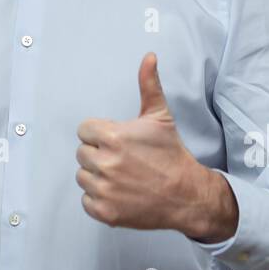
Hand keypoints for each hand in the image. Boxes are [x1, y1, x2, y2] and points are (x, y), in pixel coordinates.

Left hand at [76, 52, 235, 240]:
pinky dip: (99, 199)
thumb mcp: (160, 117)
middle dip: (98, 154)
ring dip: (97, 177)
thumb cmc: (171, 154)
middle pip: (81, 153)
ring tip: (122, 176)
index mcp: (113, 137)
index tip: (116, 141)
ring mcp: (104, 190)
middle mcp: (106, 163)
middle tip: (122, 160)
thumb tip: (149, 57)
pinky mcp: (105, 212)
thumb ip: (149, 85)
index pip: (83, 130)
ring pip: (82, 177)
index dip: (99, 134)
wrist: (187, 194)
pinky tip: (119, 193)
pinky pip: (86, 201)